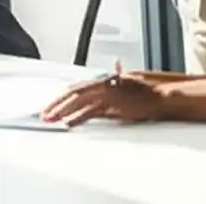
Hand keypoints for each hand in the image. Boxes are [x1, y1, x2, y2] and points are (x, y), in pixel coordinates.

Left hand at [41, 64, 165, 125]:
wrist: (161, 96)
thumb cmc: (145, 93)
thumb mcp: (125, 85)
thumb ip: (110, 87)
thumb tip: (104, 87)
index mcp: (102, 81)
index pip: (76, 89)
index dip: (61, 98)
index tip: (51, 106)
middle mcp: (102, 85)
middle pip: (72, 93)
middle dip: (56, 104)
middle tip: (44, 114)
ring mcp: (106, 93)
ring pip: (77, 101)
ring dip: (61, 111)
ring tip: (50, 119)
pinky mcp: (112, 104)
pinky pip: (90, 112)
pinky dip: (77, 117)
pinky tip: (67, 123)